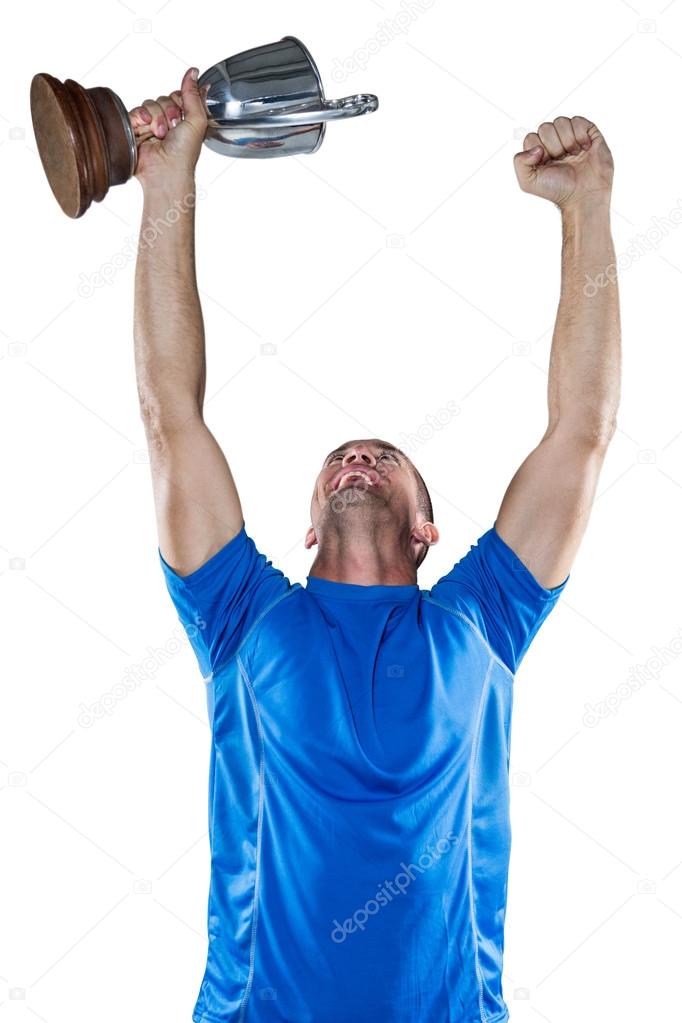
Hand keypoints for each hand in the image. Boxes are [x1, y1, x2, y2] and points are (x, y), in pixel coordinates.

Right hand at [129, 67, 210, 186]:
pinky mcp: (135, 130)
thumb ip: (194, 94)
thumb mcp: (197, 120)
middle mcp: (167, 123)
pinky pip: (135, 111)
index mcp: (184, 121)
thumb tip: (193, 71)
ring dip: (156, 118)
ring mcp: (151, 127)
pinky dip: (140, 118)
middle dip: (168, 111)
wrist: (165, 170)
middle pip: (163, 98)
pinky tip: (146, 130)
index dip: (179, 101)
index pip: (178, 95)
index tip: (182, 115)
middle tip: (172, 128)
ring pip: (149, 104)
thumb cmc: (184, 153)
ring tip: (159, 135)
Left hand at [513, 116, 612, 210]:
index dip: (538, 150)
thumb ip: (519, 162)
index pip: (531, 137)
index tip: (547, 163)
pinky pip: (578, 121)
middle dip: (553, 146)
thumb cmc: (558, 190)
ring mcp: (570, 136)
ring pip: (561, 122)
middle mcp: (554, 142)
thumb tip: (534, 147)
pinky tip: (583, 148)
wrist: (583, 195)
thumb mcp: (529, 182)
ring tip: (573, 155)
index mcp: (539, 151)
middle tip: (561, 160)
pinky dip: (580, 135)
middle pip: (545, 127)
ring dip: (567, 141)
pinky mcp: (587, 132)